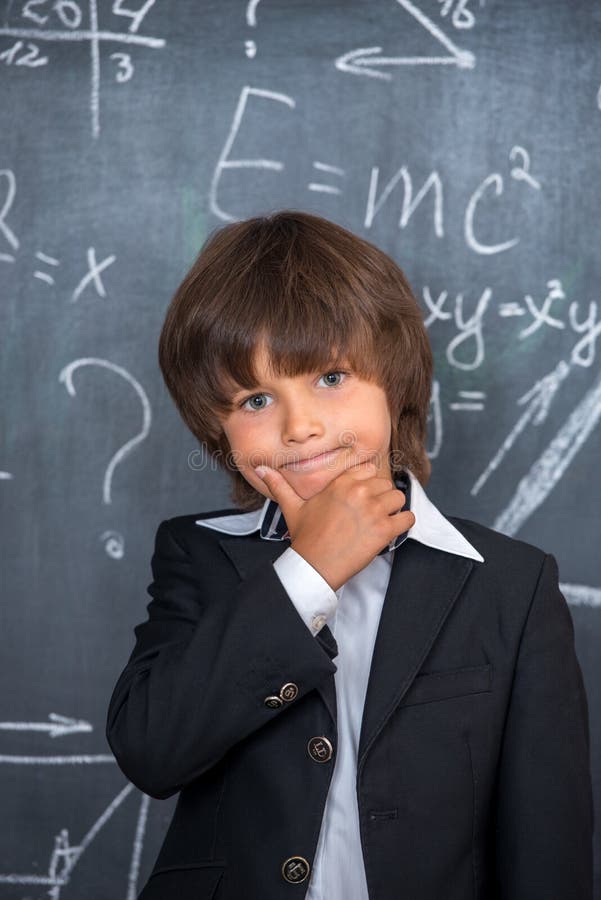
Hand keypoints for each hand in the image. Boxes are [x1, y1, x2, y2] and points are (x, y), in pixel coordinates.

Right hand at [255, 447, 414, 590]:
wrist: (313, 565)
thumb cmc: (304, 538)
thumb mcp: (292, 508)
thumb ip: (280, 486)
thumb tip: (262, 470)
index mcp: (340, 483)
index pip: (368, 469)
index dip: (368, 483)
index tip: (364, 496)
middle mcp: (358, 491)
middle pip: (385, 484)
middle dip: (381, 497)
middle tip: (371, 513)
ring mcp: (373, 510)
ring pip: (398, 498)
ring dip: (394, 509)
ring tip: (382, 521)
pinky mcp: (384, 530)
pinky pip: (407, 518)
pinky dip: (404, 524)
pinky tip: (392, 531)